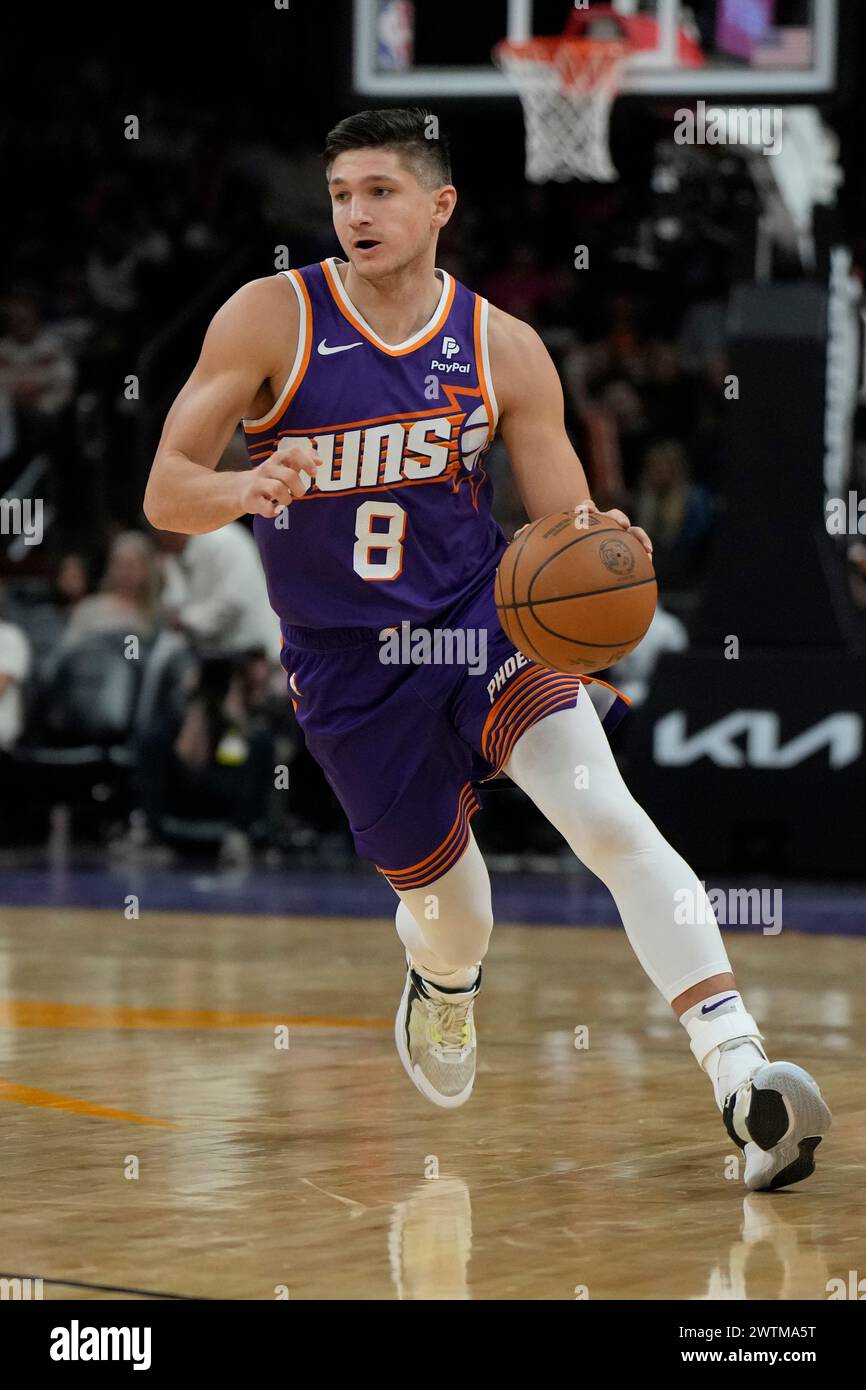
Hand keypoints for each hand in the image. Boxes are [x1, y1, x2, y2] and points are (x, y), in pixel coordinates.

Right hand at [238, 437, 322, 518]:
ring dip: (286, 499)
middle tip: (298, 493)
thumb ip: (304, 459)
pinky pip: (266, 508)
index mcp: (278, 459)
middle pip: (289, 475)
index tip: (314, 473)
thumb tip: (319, 460)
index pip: (293, 452)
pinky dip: (274, 511)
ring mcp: (257, 484)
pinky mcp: (251, 500)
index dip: (306, 462)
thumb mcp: (286, 465)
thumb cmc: (272, 477)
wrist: (242, 489)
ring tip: (285, 501)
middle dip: (299, 488)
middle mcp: (267, 469)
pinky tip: (276, 509)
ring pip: (277, 489)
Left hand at [514, 501, 652, 556]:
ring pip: (631, 532)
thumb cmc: (556, 540)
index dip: (586, 508)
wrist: (574, 540)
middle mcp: (602, 524)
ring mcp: (615, 535)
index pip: (586, 509)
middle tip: (618, 522)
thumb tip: (511, 543)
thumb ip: (530, 538)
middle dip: (616, 518)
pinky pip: (637, 553)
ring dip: (638, 537)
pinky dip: (644, 557)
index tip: (582, 510)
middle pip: (612, 516)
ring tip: (646, 550)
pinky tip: (649, 567)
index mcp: (583, 519)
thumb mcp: (543, 539)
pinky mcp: (625, 549)